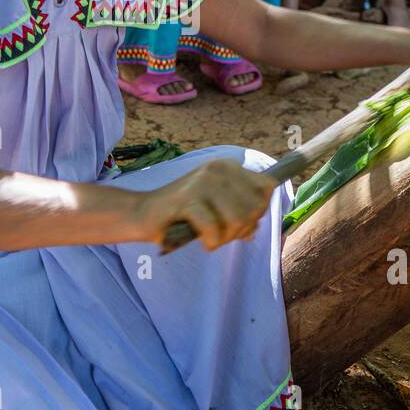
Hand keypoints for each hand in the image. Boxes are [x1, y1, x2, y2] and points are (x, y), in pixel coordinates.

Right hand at [134, 159, 276, 250]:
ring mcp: (202, 181)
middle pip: (255, 207)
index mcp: (228, 166)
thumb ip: (241, 213)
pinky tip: (200, 239)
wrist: (144, 214)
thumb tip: (254, 228)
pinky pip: (214, 229)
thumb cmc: (183, 214)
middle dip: (241, 228)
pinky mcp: (187, 198)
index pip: (266, 188)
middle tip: (220, 233)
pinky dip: (210, 242)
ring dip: (225, 237)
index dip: (258, 211)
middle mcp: (218, 168)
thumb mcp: (218, 209)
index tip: (238, 221)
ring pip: (238, 219)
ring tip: (210, 236)